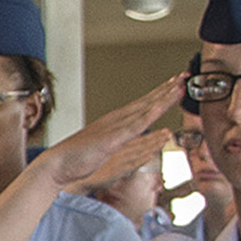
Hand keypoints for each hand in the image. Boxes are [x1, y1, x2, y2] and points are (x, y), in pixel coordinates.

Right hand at [29, 75, 185, 191]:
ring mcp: (115, 128)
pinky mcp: (113, 139)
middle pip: (147, 101)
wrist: (57, 164)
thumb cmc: (75, 158)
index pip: (143, 104)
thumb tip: (120, 139)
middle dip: (167, 88)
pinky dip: (149, 115)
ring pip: (145, 109)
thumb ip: (113, 141)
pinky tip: (161, 106)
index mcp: (115, 121)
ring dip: (164, 97)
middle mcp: (117, 119)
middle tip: (184, 75)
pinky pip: (135, 126)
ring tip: (180, 85)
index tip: (175, 83)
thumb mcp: (101, 147)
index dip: (160, 93)